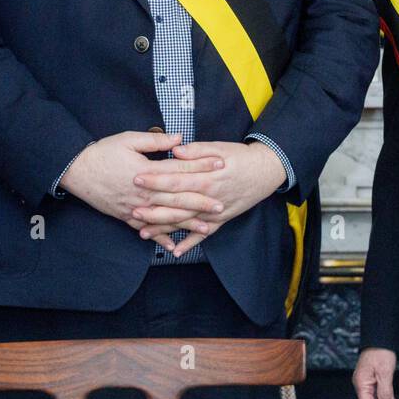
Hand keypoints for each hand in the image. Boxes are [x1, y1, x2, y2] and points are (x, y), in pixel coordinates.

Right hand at [59, 131, 225, 253]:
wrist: (76, 171)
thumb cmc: (103, 152)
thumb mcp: (129, 139)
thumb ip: (156, 141)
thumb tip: (180, 139)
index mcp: (147, 172)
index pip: (181, 170)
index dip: (202, 167)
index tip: (220, 165)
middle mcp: (144, 193)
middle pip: (178, 198)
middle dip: (201, 201)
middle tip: (221, 204)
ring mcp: (135, 207)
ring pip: (165, 217)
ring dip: (186, 223)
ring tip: (206, 226)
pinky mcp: (126, 216)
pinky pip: (146, 229)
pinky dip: (160, 239)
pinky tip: (173, 246)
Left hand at [133, 140, 285, 257]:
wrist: (267, 171)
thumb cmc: (242, 156)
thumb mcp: (220, 147)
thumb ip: (196, 150)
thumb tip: (175, 151)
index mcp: (207, 177)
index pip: (176, 180)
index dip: (156, 180)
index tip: (137, 178)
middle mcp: (210, 198)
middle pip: (177, 205)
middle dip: (153, 208)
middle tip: (131, 210)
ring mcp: (216, 212)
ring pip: (186, 223)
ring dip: (165, 229)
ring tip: (143, 233)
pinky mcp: (222, 220)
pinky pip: (203, 235)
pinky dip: (190, 244)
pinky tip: (175, 251)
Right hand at [353, 348, 397, 398]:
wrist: (381, 337)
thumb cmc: (380, 350)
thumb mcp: (385, 373)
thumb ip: (385, 391)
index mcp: (361, 383)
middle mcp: (361, 382)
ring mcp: (365, 380)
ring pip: (373, 397)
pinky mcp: (370, 377)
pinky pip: (375, 390)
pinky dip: (383, 395)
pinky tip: (391, 397)